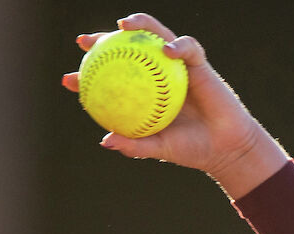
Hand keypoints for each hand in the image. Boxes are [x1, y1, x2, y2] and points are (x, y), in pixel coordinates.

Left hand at [62, 15, 287, 197]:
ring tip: (122, 24)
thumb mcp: (159, 148)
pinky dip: (177, 46)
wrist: (225, 146)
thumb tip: (105, 140)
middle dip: (102, 41)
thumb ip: (134, 145)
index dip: (88, 77)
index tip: (68, 79)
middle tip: (83, 42)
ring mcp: (175, 66)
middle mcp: (155, 75)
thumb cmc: (191, 149)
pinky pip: (187, 48)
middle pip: (126, 51)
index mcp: (142, 95)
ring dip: (139, 25)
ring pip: (154, 37)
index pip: (110, 81)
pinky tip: (167, 49)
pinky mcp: (198, 62)